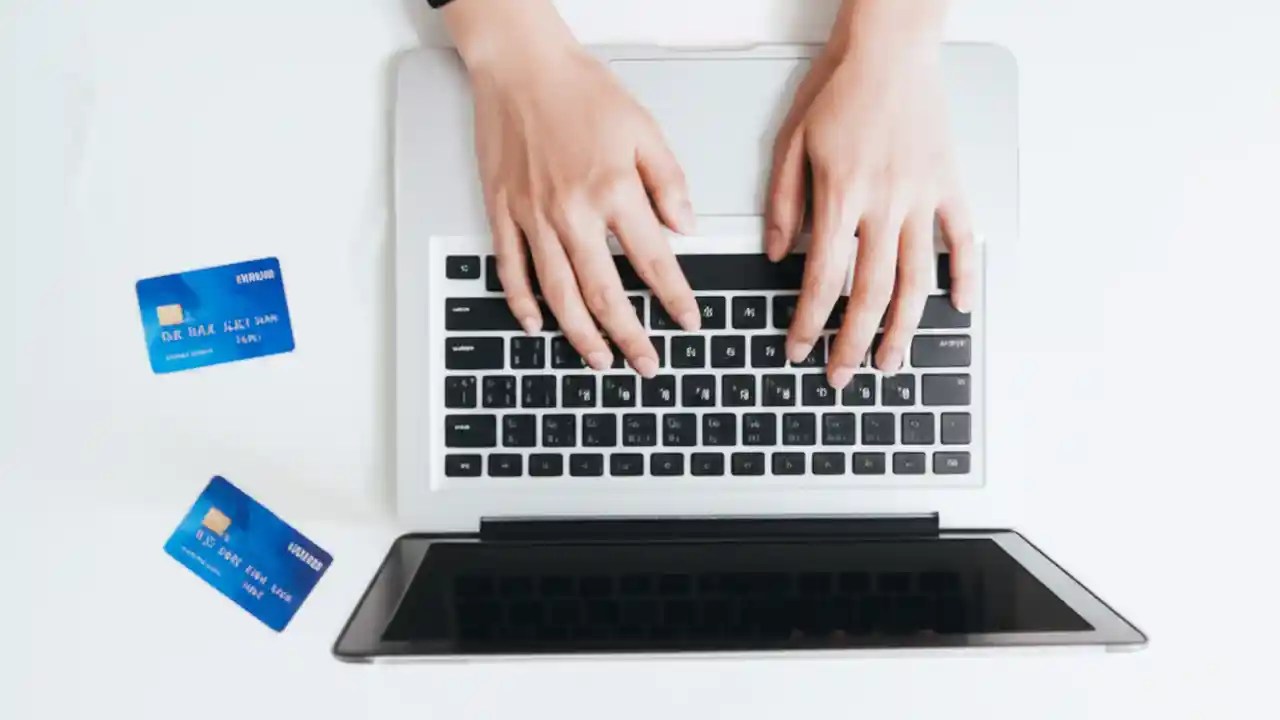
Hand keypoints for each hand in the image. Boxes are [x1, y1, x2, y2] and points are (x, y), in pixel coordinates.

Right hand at [445, 0, 699, 376]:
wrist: (521, 66)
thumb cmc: (581, 91)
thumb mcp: (645, 129)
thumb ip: (669, 183)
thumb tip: (686, 227)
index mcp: (613, 190)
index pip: (653, 261)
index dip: (674, 299)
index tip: (687, 323)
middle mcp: (571, 211)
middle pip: (605, 292)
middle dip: (630, 336)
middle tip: (646, 364)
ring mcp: (532, 216)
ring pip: (558, 293)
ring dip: (581, 334)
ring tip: (600, 359)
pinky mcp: (502, 211)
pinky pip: (511, 269)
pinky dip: (522, 302)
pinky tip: (535, 324)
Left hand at [765, 0, 974, 388]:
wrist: (891, 48)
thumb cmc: (839, 89)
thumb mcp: (791, 143)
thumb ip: (783, 203)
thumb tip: (774, 254)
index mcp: (842, 196)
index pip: (823, 279)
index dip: (809, 323)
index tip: (799, 349)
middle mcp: (886, 204)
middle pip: (871, 294)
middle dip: (852, 343)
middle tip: (842, 376)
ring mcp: (924, 199)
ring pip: (917, 281)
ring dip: (904, 330)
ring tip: (891, 362)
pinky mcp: (950, 186)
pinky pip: (961, 241)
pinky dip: (965, 277)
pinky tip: (959, 308)